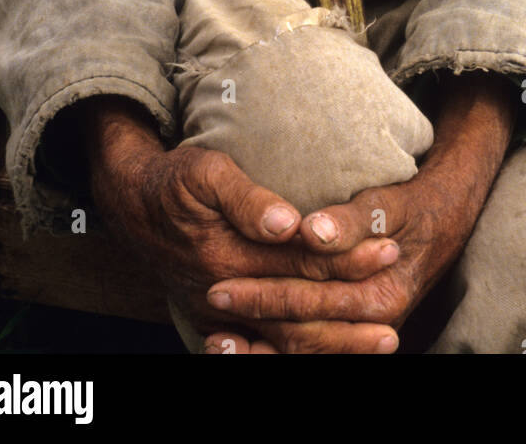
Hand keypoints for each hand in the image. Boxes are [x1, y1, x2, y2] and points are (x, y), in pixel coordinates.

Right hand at [80, 97, 400, 345]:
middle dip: (351, 311)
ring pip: (286, 340)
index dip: (347, 259)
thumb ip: (246, 200)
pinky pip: (266, 347)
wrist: (131, 204)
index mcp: (226, 257)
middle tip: (395, 310)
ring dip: (335, 342)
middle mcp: (226, 295)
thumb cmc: (173, 181)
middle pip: (299, 312)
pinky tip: (331, 352)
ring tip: (383, 340)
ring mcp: (222, 314)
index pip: (301, 264)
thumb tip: (287, 222)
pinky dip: (300, 352)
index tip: (389, 248)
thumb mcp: (205, 173)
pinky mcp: (220, 320)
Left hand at [203, 70, 518, 353]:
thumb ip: (350, 220)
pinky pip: (310, 352)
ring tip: (216, 342)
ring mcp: (362, 334)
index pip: (310, 302)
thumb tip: (311, 231)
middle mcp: (372, 325)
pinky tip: (240, 347)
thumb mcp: (385, 205)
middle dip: (253, 319)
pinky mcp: (351, 333)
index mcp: (379, 296)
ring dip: (259, 351)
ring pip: (304, 352)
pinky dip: (274, 353)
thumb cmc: (407, 208)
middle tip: (209, 303)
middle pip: (302, 333)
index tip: (219, 283)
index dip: (263, 294)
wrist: (441, 223)